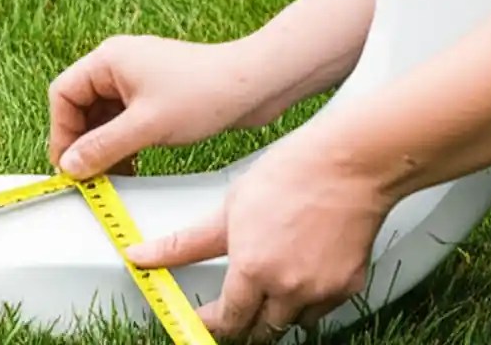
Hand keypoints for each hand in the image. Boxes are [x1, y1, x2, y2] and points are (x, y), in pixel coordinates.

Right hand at [48, 34, 288, 178]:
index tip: (69, 165)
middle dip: (83, 142)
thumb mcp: (146, 127)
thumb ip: (102, 147)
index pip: (64, 95)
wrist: (256, 85)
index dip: (61, 132)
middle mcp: (119, 65)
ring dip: (104, 146)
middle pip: (80, 106)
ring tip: (111, 175)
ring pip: (103, 116)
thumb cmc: (205, 93)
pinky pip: (124, 120)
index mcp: (109, 60)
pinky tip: (130, 164)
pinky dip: (122, 142)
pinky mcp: (155, 94)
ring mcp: (137, 79)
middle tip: (87, 175)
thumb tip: (71, 166)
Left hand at [124, 133, 394, 341]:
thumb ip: (184, 243)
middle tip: (234, 302)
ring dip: (275, 310)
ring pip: (290, 321)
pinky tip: (300, 270)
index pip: (227, 321)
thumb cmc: (293, 174)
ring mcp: (320, 290)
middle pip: (259, 330)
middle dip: (243, 321)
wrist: (349, 162)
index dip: (210, 324)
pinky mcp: (349, 286)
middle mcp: (287, 288)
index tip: (201, 320)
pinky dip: (307, 298)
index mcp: (253, 270)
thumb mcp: (227, 208)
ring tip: (269, 279)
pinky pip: (320, 308)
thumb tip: (141, 256)